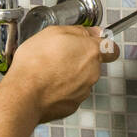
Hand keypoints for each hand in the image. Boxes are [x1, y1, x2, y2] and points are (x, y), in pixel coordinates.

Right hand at [2, 25, 119, 123]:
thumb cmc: (35, 63)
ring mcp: (83, 91)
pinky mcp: (73, 105)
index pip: (112, 49)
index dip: (104, 45)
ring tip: (49, 71)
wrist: (23, 94)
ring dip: (70, 75)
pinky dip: (62, 90)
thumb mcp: (53, 32)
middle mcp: (92, 73)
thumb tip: (92, 32)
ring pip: (82, 79)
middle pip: (93, 64)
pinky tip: (47, 85)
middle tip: (59, 56)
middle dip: (80, 60)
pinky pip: (71, 94)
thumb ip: (78, 31)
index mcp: (91, 52)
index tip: (95, 43)